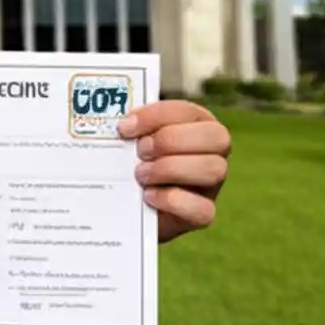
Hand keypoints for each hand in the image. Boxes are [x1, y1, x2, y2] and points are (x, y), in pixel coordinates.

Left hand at [117, 101, 230, 243]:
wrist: (125, 207)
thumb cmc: (128, 162)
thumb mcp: (128, 141)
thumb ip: (128, 128)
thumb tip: (107, 122)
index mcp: (195, 124)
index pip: (187, 111)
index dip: (156, 116)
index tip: (124, 127)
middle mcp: (212, 152)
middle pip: (216, 137)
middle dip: (171, 141)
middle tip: (139, 151)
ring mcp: (211, 184)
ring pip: (215, 169)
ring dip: (171, 169)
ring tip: (140, 174)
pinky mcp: (202, 214)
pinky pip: (203, 209)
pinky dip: (173, 201)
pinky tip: (148, 196)